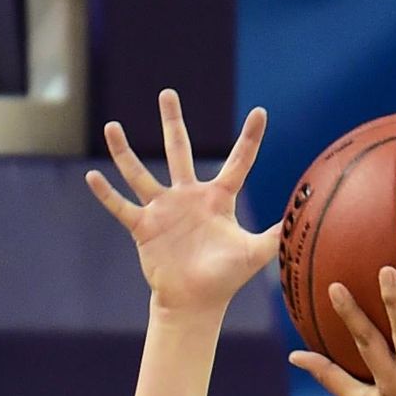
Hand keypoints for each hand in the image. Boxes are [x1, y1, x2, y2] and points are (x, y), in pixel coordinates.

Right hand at [85, 88, 279, 315]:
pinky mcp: (144, 228)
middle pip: (179, 151)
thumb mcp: (255, 254)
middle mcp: (188, 197)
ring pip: (141, 174)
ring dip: (125, 152)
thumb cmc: (225, 278)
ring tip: (112, 128)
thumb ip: (276, 234)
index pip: (238, 162)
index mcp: (217, 199)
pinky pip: (122, 207)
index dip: (250, 139)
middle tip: (168, 93)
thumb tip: (303, 221)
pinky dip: (106, 194)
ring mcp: (163, 210)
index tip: (261, 112)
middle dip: (173, 122)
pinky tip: (92, 176)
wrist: (195, 302)